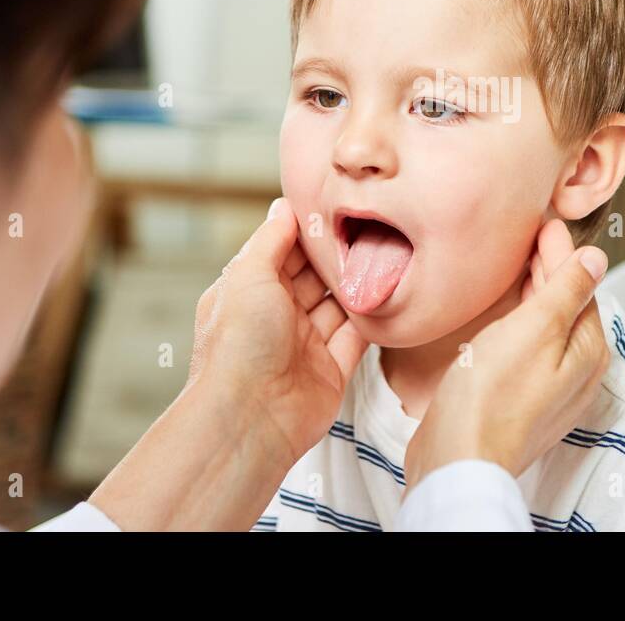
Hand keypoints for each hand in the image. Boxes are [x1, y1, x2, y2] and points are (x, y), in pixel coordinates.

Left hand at [90, 197, 367, 528]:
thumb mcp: (248, 276)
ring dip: (356, 284)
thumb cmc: (238, 346)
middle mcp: (276, 317)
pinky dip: (370, 317)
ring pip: (338, 304)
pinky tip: (386, 293)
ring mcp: (305, 344)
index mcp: (249, 293)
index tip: (333, 207)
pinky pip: (357, 337)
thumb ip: (271, 240)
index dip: (305, 231)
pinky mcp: (332, 370)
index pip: (280, 252)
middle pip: (313, 276)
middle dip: (336, 255)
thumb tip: (284, 207)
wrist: (250, 417)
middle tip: (368, 227)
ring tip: (384, 253)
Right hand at [403, 218, 609, 491]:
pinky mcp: (517, 401)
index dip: (562, 253)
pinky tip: (503, 317)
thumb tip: (594, 259)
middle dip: (551, 270)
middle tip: (534, 237)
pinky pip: (527, 350)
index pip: (580, 288)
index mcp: (586, 352)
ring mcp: (547, 390)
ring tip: (520, 267)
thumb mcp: (534, 328)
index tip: (545, 226)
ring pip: (547, 329)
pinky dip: (520, 324)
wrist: (457, 457)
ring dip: (535, 295)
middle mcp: (574, 374)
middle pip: (566, 308)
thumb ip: (566, 290)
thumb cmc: (490, 398)